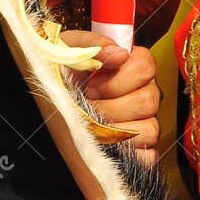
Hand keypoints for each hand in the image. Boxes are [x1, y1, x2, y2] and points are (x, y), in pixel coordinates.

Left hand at [60, 31, 160, 164]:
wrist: (49, 97)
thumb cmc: (62, 71)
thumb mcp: (69, 48)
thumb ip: (93, 44)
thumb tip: (119, 54)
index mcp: (133, 65)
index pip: (145, 67)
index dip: (118, 79)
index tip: (91, 85)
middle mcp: (145, 91)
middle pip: (147, 100)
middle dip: (111, 107)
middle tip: (88, 106)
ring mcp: (146, 120)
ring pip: (150, 128)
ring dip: (116, 130)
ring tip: (93, 127)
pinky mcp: (141, 147)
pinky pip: (149, 154)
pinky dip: (129, 153)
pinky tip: (107, 145)